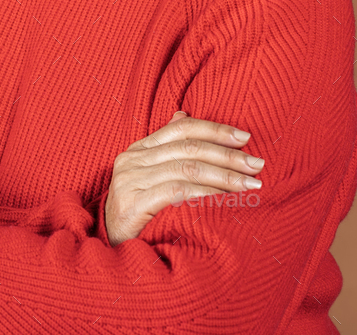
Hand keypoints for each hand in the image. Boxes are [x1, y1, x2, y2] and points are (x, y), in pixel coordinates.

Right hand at [105, 112, 264, 245]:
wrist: (106, 250)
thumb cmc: (135, 214)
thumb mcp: (147, 176)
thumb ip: (166, 148)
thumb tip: (184, 114)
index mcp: (138, 149)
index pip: (181, 128)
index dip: (214, 129)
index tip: (245, 136)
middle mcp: (132, 160)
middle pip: (188, 148)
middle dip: (227, 155)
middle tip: (257, 164)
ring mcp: (130, 181)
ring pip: (186, 168)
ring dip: (224, 176)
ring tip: (250, 184)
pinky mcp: (132, 204)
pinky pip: (177, 191)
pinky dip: (205, 193)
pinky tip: (225, 200)